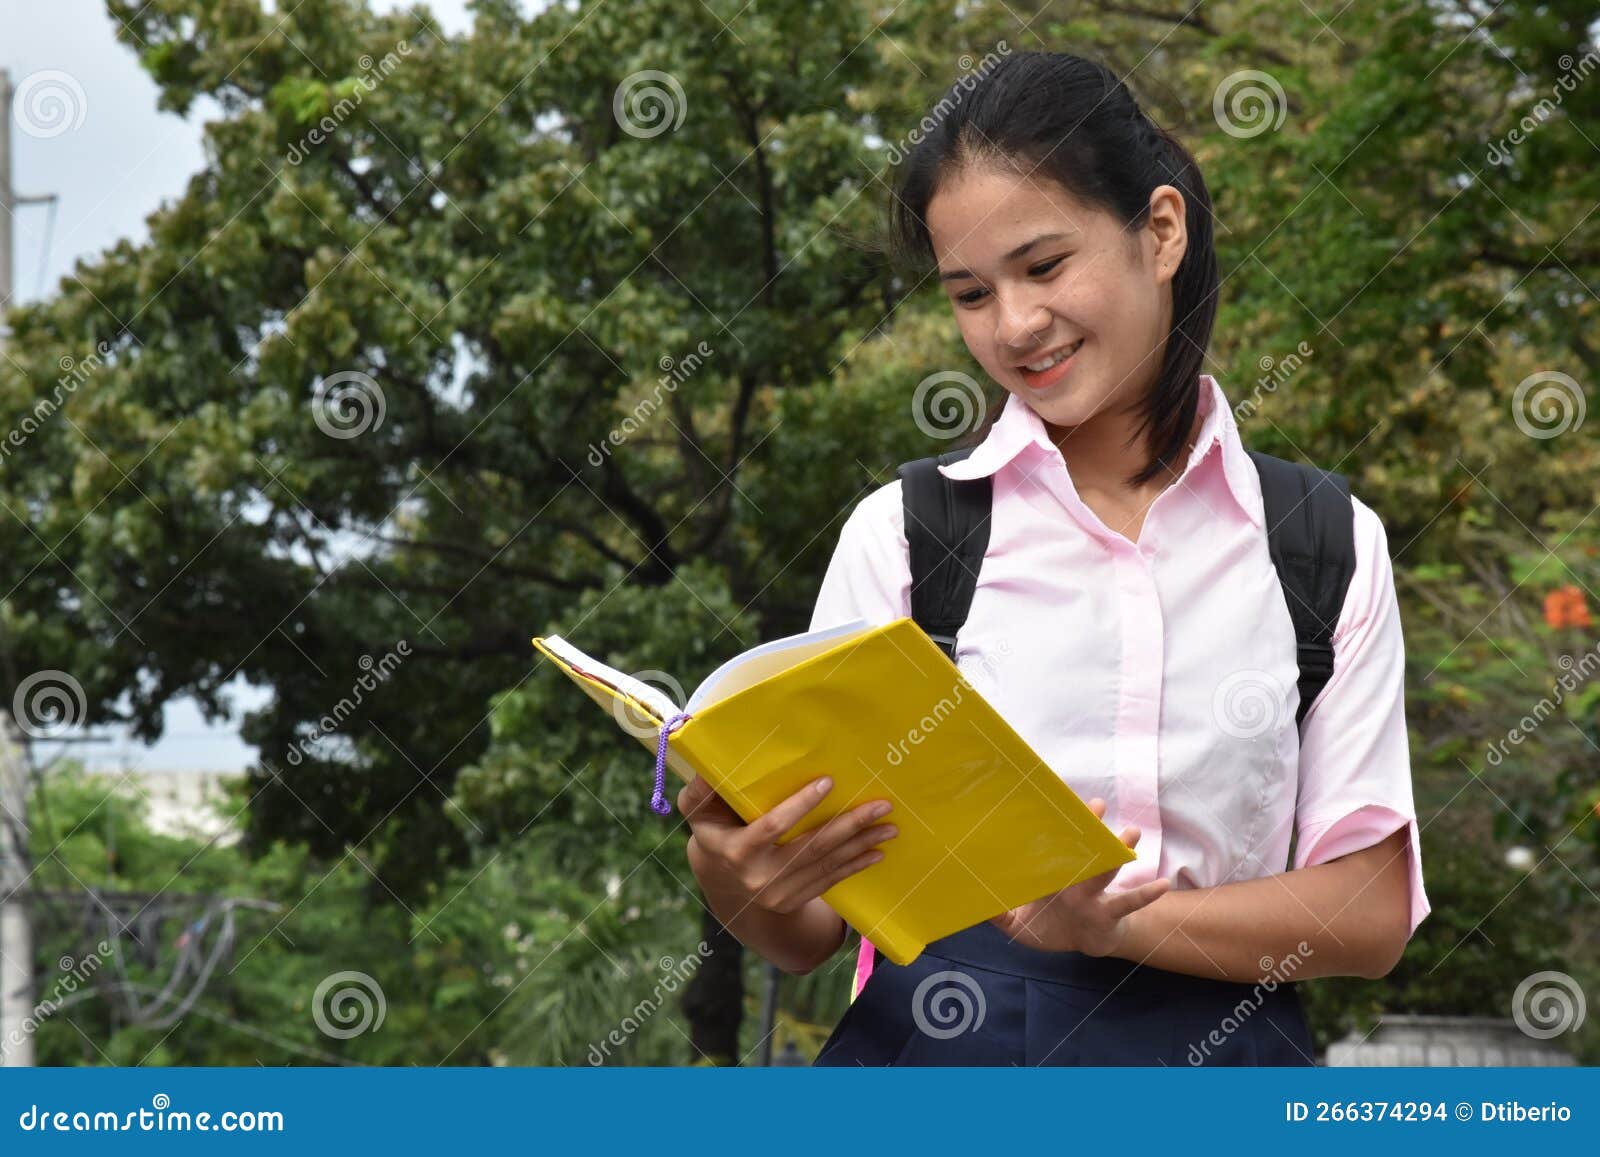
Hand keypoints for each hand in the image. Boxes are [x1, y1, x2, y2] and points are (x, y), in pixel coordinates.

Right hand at [679, 775, 897, 915]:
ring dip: (861, 845)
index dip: (800, 805)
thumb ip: (702, 790)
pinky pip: (829, 881)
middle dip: (849, 826)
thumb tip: (711, 767)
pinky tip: (876, 852)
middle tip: (881, 806)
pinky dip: (854, 866)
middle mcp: (758, 876)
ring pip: (825, 865)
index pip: (772, 826)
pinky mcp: (793, 900)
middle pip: (811, 848)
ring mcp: (778, 893)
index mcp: (735, 850)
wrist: (722, 879)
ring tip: (889, 826)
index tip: (828, 782)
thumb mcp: (697, 810)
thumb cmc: (714, 829)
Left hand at [988, 798, 1170, 956]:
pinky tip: (1162, 883)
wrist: (1081, 944)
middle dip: (1090, 829)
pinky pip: (1128, 903)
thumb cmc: (1049, 927)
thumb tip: (973, 902)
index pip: (1051, 847)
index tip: (1050, 803)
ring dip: (1119, 852)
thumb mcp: (1018, 924)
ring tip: (1132, 834)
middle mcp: (1074, 879)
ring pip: (1107, 870)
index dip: (1051, 828)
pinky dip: (1145, 894)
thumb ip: (998, 914)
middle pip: (1082, 850)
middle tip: (1097, 804)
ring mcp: (1093, 895)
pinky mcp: (1108, 913)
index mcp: (1051, 876)